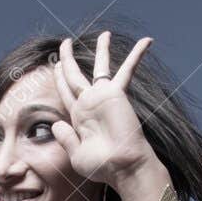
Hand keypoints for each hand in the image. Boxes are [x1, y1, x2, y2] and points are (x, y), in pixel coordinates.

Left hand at [49, 30, 155, 187]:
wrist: (121, 166)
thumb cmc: (101, 166)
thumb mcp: (76, 154)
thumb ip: (65, 138)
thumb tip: (54, 123)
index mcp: (78, 117)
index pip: (66, 92)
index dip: (59, 78)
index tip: (55, 64)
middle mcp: (90, 104)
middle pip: (75, 75)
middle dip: (68, 58)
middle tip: (66, 42)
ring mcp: (103, 97)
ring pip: (100, 67)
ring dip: (102, 49)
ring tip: (104, 34)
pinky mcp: (116, 94)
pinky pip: (128, 69)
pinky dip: (137, 55)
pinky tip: (146, 41)